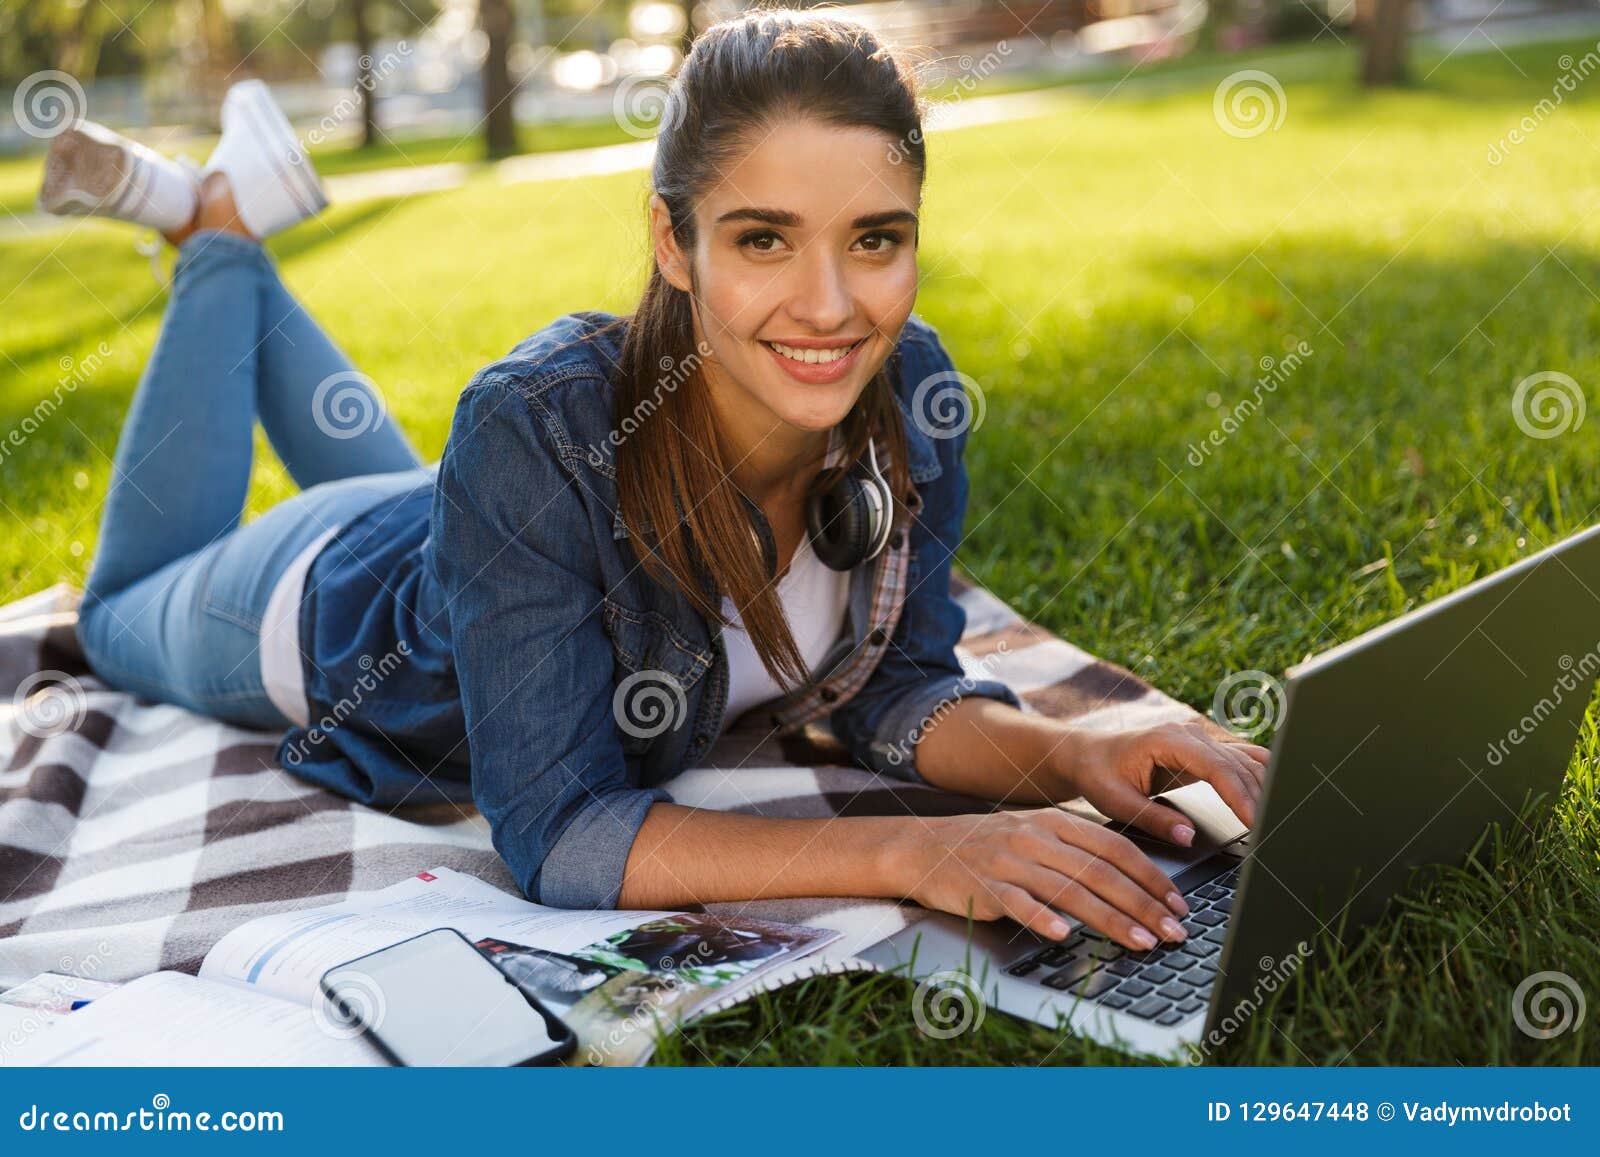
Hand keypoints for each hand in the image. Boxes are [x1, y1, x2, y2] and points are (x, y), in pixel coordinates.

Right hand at [888, 808, 1190, 948]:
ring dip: (1111, 919)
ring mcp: (1009, 861)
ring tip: (1141, 942)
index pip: (1114, 847)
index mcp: (1054, 822)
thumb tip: (1130, 881)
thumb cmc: (987, 846)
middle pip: (1100, 871)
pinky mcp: (984, 886)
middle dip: (1144, 904)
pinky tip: (1065, 935)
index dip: (1151, 876)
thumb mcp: (1034, 835)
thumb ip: (1076, 851)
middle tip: (1174, 931)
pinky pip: (1019, 903)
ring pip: (1070, 890)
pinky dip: (1043, 918)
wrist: (924, 846)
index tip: (1178, 903)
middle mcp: (1035, 838)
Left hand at [1059, 719, 1269, 845]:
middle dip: (1258, 797)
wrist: (1088, 755)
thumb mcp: (1117, 802)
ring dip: (1263, 788)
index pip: (1216, 767)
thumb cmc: (1099, 775)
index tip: (1255, 822)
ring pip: (1246, 760)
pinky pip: (1241, 759)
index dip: (1239, 796)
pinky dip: (1259, 778)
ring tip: (1274, 821)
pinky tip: (1271, 798)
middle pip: (1238, 764)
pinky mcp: (1205, 749)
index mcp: (1168, 740)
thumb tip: (1188, 836)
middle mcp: (1189, 733)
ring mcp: (1200, 738)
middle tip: (1273, 831)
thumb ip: (1153, 819)